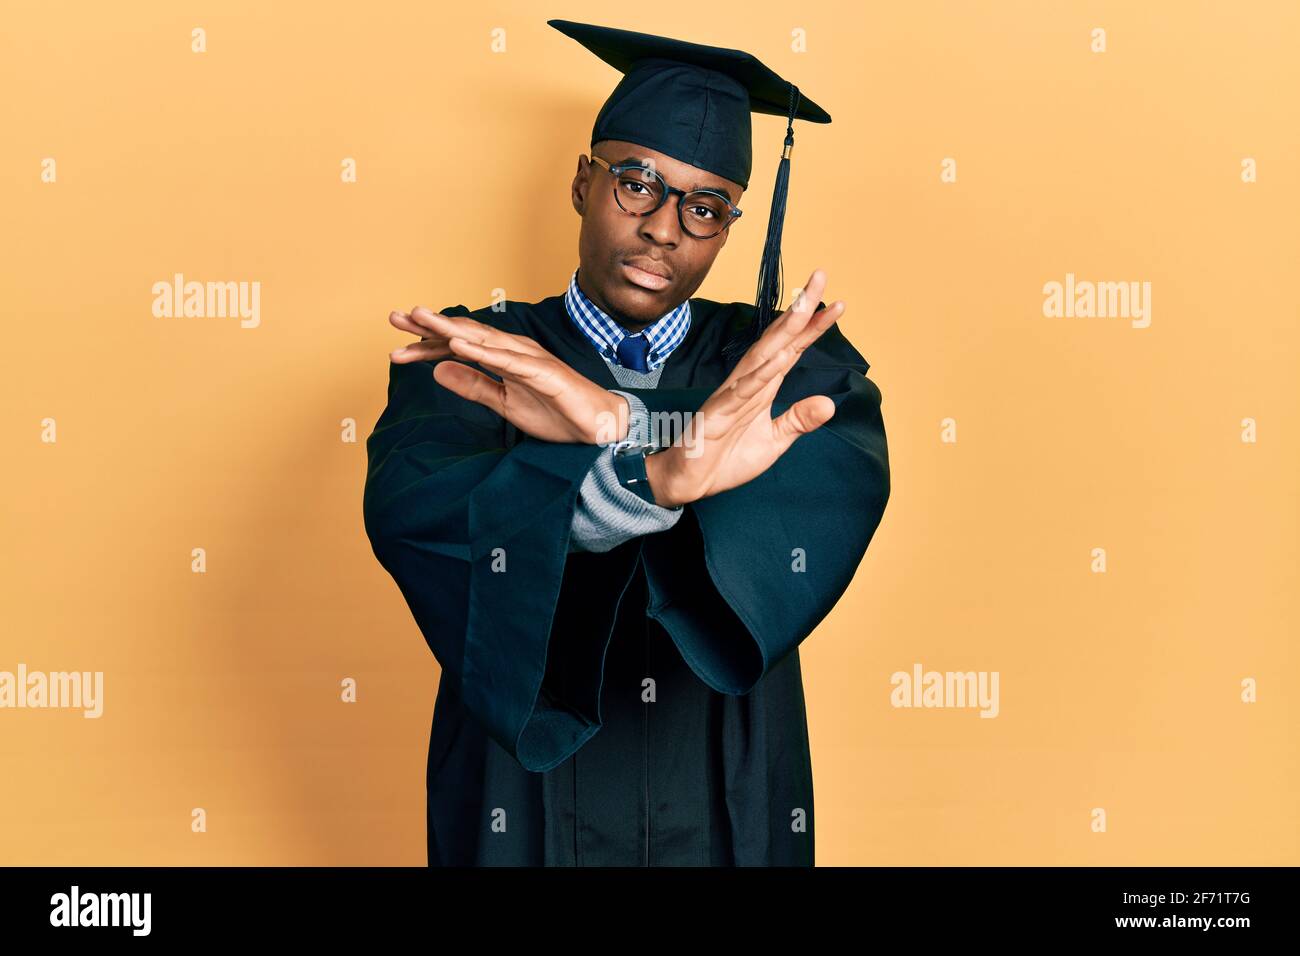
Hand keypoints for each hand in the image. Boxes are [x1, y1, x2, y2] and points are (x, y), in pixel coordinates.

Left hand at [387, 307, 629, 444]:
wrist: (599, 427)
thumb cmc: (556, 412)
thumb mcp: (505, 404)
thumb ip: (474, 387)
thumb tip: (437, 371)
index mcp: (503, 358)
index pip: (458, 347)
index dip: (427, 346)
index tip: (396, 350)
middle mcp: (513, 351)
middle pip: (465, 334)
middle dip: (429, 327)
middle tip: (394, 318)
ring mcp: (529, 359)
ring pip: (483, 340)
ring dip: (451, 328)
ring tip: (420, 320)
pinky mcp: (543, 373)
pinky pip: (508, 361)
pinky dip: (482, 352)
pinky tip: (458, 346)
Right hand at [643, 268, 844, 507]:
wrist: (688, 481)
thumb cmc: (725, 458)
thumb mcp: (774, 441)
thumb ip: (798, 420)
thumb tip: (830, 404)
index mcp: (762, 387)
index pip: (792, 349)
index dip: (813, 327)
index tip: (837, 305)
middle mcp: (748, 383)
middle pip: (778, 340)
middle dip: (799, 310)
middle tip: (821, 277)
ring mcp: (732, 396)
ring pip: (761, 357)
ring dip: (783, 331)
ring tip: (803, 306)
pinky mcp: (719, 414)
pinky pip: (742, 391)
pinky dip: (761, 374)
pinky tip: (779, 357)